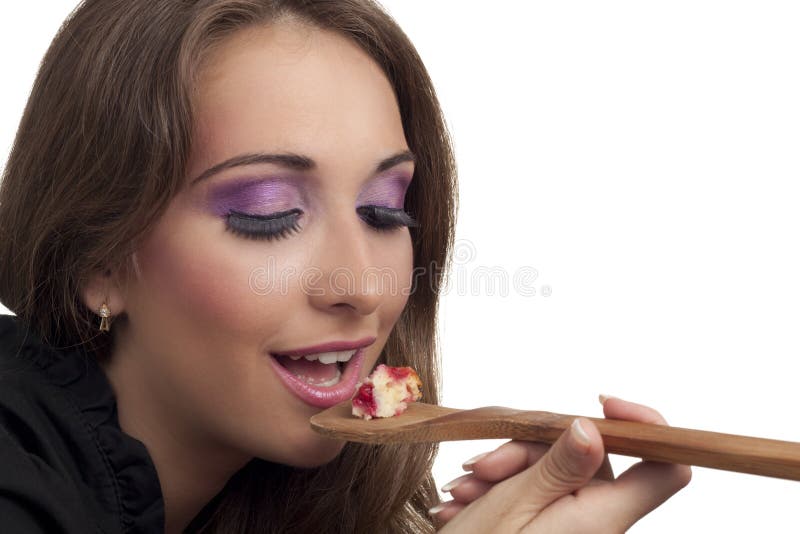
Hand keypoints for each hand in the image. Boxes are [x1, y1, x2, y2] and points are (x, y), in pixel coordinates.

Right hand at [431, 396, 690, 532]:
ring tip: (462, 493)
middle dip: (529, 450)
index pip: (668, 469)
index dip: (646, 427)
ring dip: (506, 471)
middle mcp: (601, 524)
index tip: (602, 402)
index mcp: (604, 520)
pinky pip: (541, 490)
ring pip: (557, 470)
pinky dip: (504, 488)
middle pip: (590, 458)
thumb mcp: (514, 506)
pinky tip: (468, 500)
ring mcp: (578, 527)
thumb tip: (593, 428)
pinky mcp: (556, 529)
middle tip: (479, 467)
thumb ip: (560, 466)